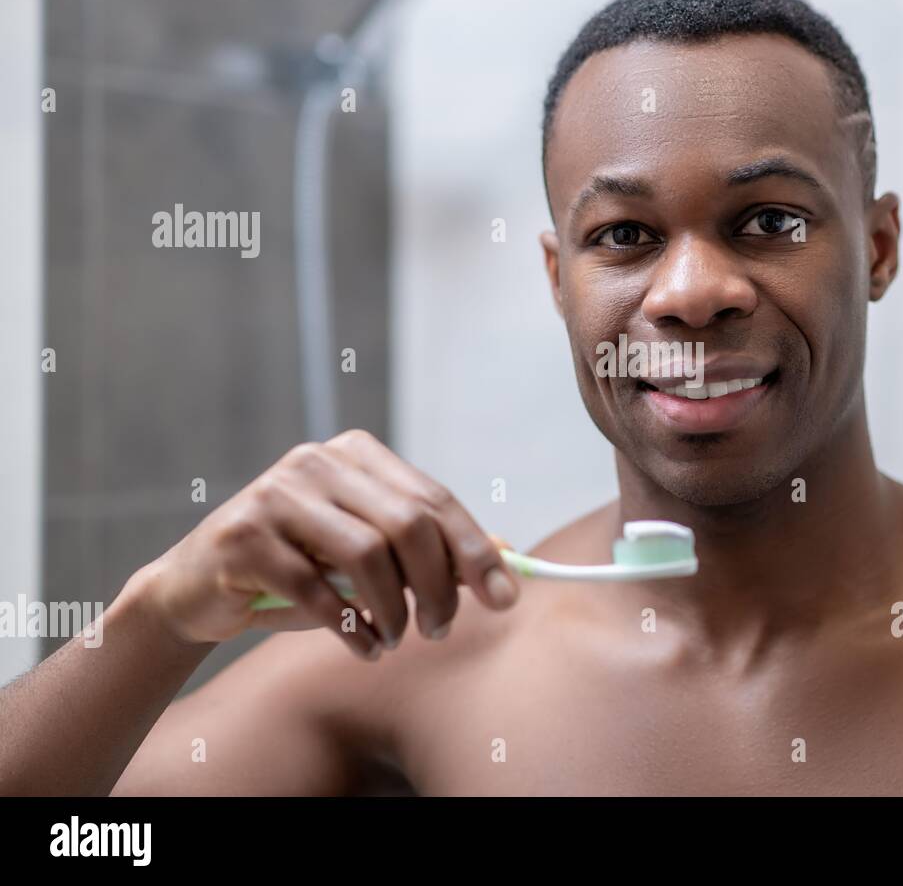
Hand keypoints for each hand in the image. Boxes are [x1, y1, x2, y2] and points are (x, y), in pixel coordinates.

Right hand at [134, 429, 518, 658]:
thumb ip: (430, 545)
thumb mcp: (368, 549)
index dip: (475, 551)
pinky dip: (351, 627)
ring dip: (395, 610)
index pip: (434, 499)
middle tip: (441, 629)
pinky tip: (364, 645)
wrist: (198, 585)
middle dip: (438, 586)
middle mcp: (317, 461)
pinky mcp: (242, 536)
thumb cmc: (299, 565)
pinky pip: (316, 590)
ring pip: (367, 555)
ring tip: (397, 638)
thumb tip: (508, 554)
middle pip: (408, 524)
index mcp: (356, 453)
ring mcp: (276, 493)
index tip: (504, 598)